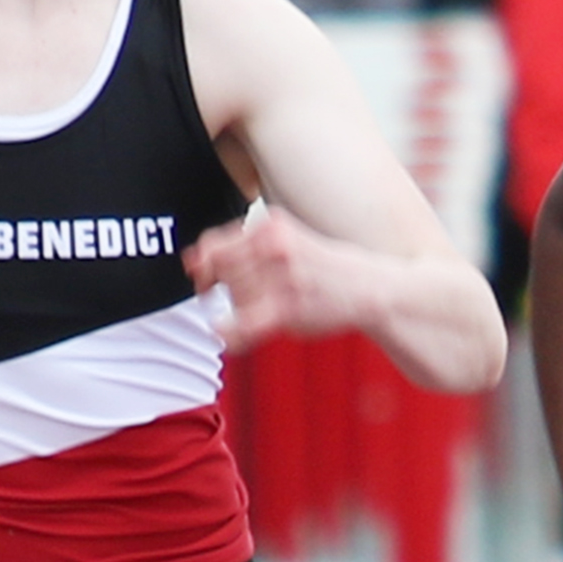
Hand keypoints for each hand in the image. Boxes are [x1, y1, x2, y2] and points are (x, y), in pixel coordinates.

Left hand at [183, 207, 360, 352]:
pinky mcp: (290, 306)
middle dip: (224, 291)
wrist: (371, 286)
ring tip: (262, 315)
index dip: (203, 267)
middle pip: (221, 273)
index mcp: (272, 225)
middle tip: (247, 298)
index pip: (214, 246)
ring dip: (237, 312)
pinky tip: (237, 336)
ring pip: (232, 298)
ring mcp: (283, 276)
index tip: (205, 280)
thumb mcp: (286, 240)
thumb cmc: (322, 267)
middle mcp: (276, 246)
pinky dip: (231, 334)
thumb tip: (192, 260)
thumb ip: (241, 246)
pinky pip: (242, 324)